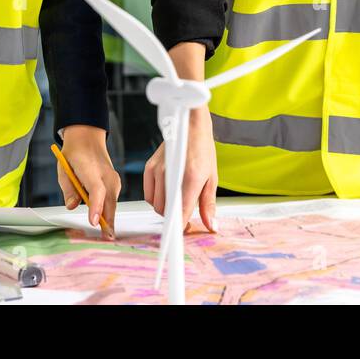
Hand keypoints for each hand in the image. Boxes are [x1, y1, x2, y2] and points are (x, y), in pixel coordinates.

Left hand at [56, 125, 120, 238]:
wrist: (87, 138)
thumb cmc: (74, 154)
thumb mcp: (64, 170)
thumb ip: (68, 189)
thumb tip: (71, 206)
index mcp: (91, 169)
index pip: (96, 190)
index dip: (96, 207)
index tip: (94, 222)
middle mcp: (106, 174)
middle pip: (109, 200)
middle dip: (108, 220)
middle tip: (106, 238)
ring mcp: (113, 178)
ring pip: (113, 202)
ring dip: (110, 218)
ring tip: (107, 235)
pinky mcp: (115, 183)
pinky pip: (113, 200)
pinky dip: (110, 211)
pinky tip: (106, 222)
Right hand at [144, 108, 216, 231]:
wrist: (189, 125)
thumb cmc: (202, 148)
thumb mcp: (211, 177)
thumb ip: (209, 204)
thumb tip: (211, 226)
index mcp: (191, 177)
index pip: (182, 212)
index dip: (181, 227)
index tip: (183, 233)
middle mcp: (171, 174)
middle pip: (166, 211)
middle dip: (174, 217)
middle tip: (184, 214)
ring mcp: (158, 170)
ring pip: (155, 205)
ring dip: (165, 209)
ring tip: (177, 201)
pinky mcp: (149, 168)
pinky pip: (148, 194)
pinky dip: (155, 199)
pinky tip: (166, 193)